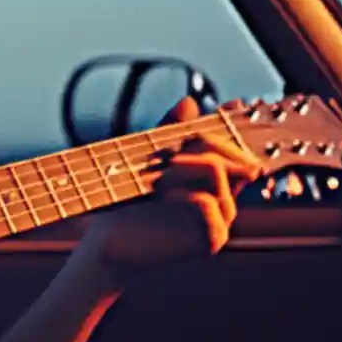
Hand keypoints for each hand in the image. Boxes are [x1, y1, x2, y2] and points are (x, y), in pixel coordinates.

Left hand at [77, 96, 263, 285]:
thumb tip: (190, 101)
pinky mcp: (212, 239)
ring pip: (217, 169)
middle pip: (227, 152)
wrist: (105, 241)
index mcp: (211, 182)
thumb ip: (169, 132)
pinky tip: (163, 198)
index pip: (234, 148)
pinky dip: (182, 193)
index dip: (236, 126)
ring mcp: (221, 220)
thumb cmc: (123, 203)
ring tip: (155, 179)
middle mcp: (223, 199)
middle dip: (195, 142)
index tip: (235, 103)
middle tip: (163, 155)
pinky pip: (209, 202)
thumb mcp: (145, 158)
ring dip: (180, 165)